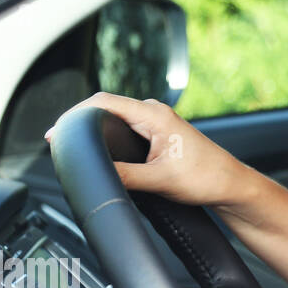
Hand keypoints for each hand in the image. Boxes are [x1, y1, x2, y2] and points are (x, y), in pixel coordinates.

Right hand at [45, 92, 257, 210]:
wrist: (230, 185)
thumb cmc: (205, 178)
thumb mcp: (159, 180)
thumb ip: (124, 175)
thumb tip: (95, 173)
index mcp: (155, 115)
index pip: (104, 102)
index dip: (76, 114)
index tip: (57, 132)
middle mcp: (155, 113)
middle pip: (106, 108)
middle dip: (81, 122)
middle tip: (58, 142)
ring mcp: (157, 122)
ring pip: (116, 119)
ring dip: (95, 130)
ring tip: (74, 145)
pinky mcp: (158, 134)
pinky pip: (125, 129)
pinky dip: (108, 137)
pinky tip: (99, 149)